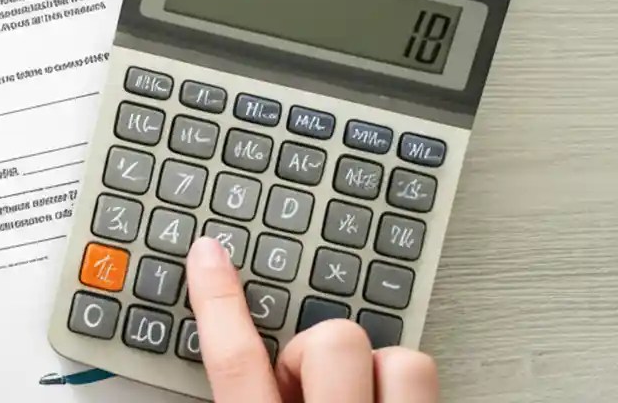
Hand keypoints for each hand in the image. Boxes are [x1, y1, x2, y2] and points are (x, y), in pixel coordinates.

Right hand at [186, 237, 438, 402]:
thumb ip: (238, 395)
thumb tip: (222, 369)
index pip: (236, 362)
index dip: (219, 301)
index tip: (210, 254)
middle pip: (332, 342)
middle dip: (319, 350)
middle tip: (309, 386)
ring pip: (403, 360)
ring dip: (379, 371)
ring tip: (360, 398)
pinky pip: (431, 385)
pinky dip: (408, 390)